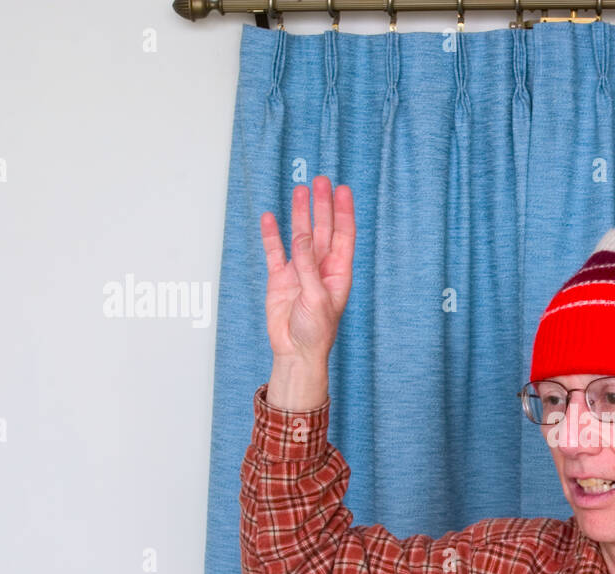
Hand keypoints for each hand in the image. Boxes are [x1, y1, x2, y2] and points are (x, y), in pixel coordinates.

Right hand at [260, 175, 355, 364]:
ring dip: (300, 213)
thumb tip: (300, 238)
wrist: (295, 351)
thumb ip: (308, 267)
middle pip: (322, 229)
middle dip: (322, 205)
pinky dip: (272, 235)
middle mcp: (320, 267)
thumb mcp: (317, 298)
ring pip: (299, 235)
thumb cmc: (315, 332)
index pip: (342, 235)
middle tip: (321, 180)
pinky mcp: (280, 278)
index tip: (342, 190)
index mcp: (338, 272)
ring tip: (300, 190)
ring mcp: (299, 271)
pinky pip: (275, 251)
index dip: (343, 212)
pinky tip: (270, 217)